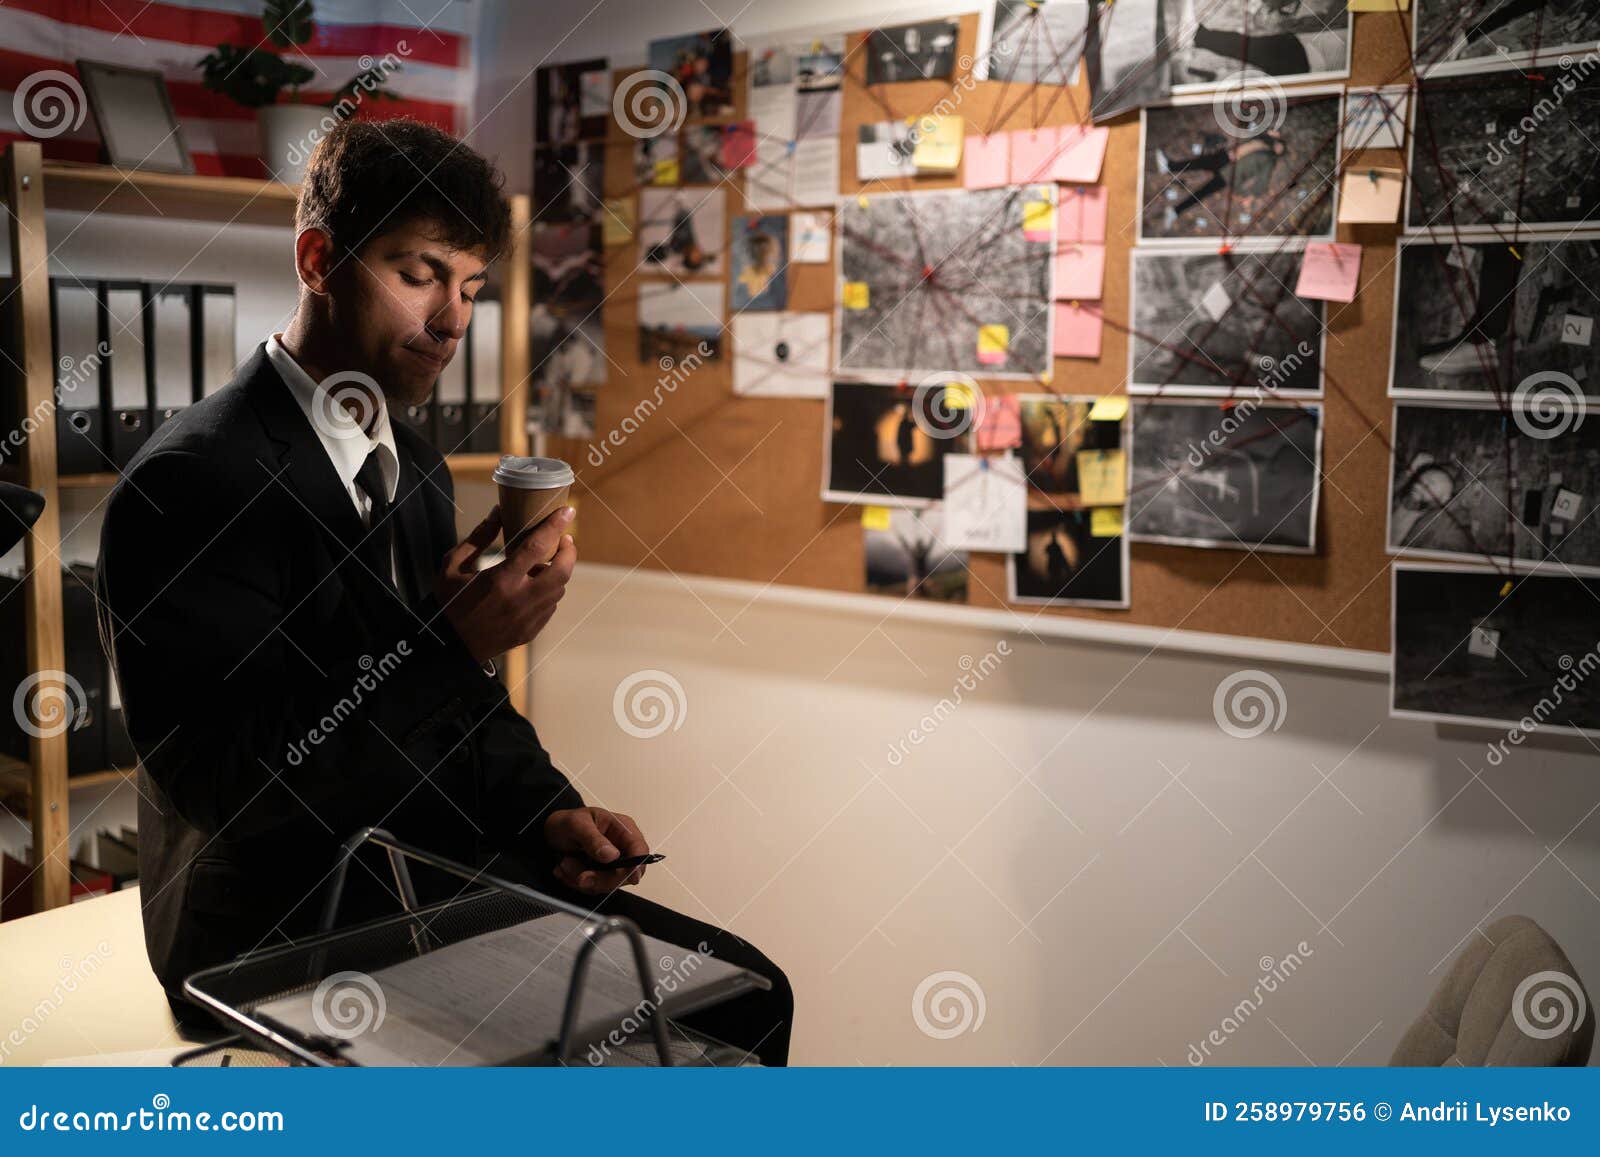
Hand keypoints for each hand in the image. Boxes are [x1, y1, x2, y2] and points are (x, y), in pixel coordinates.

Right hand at [436, 504, 576, 663]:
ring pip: (558, 590)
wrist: (448, 645)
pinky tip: (535, 587)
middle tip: (564, 540)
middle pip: (562, 571)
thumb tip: (499, 511)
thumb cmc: (448, 601)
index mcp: (500, 579)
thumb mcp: (453, 565)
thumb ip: (479, 536)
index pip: (537, 546)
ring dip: (557, 573)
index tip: (568, 511)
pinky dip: (548, 593)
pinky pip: (550, 607)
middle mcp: (520, 599)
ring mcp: (528, 618)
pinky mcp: (530, 631)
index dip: (555, 526)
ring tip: (543, 565)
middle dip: (569, 551)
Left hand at [545, 807, 650, 893]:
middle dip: (600, 878)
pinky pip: (592, 888)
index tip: (631, 877)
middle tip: (580, 877)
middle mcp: (621, 848)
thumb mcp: (576, 824)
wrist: (551, 832)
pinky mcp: (599, 875)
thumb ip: (593, 839)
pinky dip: (575, 882)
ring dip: (581, 879)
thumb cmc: (567, 822)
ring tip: (564, 863)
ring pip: (606, 884)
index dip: (638, 865)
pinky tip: (564, 869)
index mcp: (622, 829)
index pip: (639, 849)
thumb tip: (612, 855)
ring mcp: (611, 864)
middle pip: (624, 874)